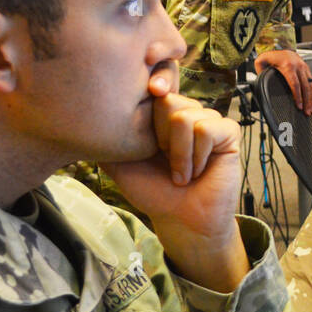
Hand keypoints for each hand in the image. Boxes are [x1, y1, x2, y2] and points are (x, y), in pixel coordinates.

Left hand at [103, 62, 247, 291]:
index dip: (152, 92)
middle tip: (167, 161)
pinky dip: (197, 156)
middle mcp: (187, 113)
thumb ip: (108, 140)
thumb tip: (83, 119)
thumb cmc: (155, 193)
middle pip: (168, 101)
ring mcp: (209, 121)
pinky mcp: (228, 133)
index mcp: (163, 116)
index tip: (150, 97)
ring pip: (186, 117)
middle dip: (161, 139)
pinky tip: (200, 171)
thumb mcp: (121, 165)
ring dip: (179, 155)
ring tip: (183, 173)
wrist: (181, 220)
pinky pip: (207, 129)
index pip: (154, 91)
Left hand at [254, 49, 311, 114]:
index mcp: (288, 66)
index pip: (295, 84)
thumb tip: (260, 81)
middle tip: (307, 112)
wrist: (281, 45)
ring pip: (311, 84)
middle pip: (305, 86)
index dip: (298, 96)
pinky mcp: (306, 68)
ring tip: (311, 109)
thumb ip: (260, 71)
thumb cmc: (271, 56)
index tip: (299, 106)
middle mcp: (298, 66)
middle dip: (307, 101)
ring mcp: (303, 66)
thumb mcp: (262, 61)